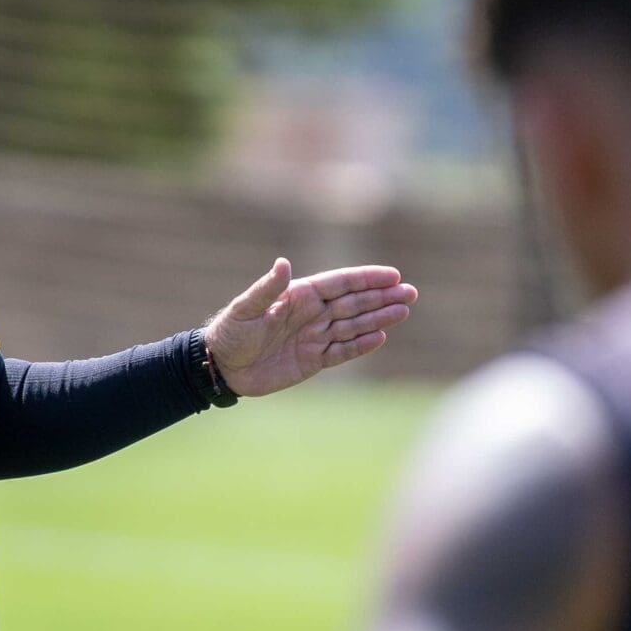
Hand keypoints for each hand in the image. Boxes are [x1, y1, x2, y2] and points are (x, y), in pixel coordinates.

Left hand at [204, 259, 416, 396]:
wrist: (220, 367)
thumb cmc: (229, 332)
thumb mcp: (244, 309)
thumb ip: (267, 288)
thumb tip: (283, 264)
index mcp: (298, 296)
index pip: (339, 283)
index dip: (366, 279)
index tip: (392, 275)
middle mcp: (311, 314)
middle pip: (353, 303)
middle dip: (381, 297)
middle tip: (410, 293)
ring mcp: (314, 337)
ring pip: (353, 325)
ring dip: (378, 318)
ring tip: (403, 311)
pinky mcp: (312, 361)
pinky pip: (342, 351)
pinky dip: (360, 345)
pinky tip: (380, 337)